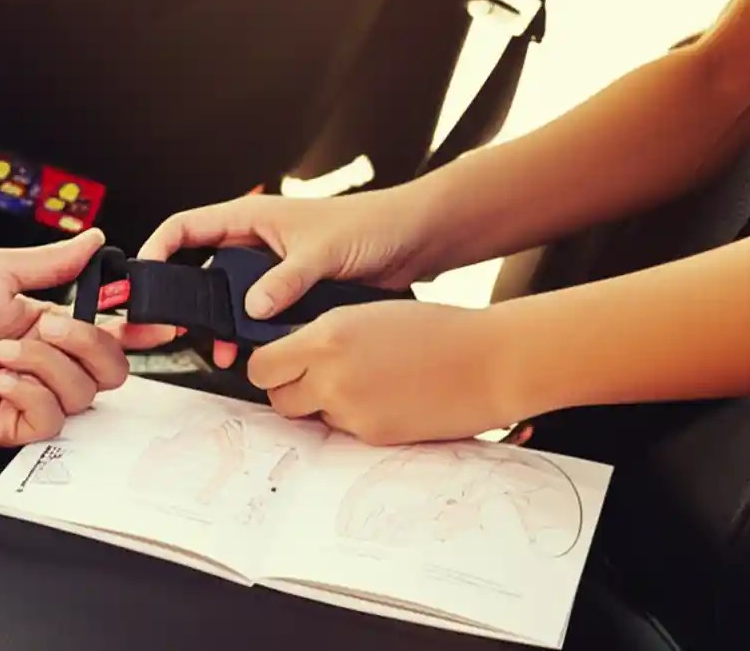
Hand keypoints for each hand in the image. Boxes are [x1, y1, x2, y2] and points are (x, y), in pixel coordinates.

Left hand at [0, 229, 128, 446]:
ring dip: (45, 366)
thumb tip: (95, 240)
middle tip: (47, 327)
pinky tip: (0, 379)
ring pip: (80, 394)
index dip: (140, 332)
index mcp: (52, 328)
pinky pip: (49, 419)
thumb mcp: (1, 269)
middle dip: (88, 345)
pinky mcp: (11, 424)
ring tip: (2, 350)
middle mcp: (48, 365)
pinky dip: (31, 394)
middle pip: (110, 371)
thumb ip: (54, 262)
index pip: (111, 336)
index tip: (159, 323)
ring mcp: (32, 396)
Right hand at [127, 189, 436, 363]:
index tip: (143, 279)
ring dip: (223, 326)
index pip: (184, 228)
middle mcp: (253, 243)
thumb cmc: (371, 225)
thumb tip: (252, 311)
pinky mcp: (289, 293)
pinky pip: (257, 315)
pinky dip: (251, 334)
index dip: (157, 250)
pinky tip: (254, 350)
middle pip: (200, 272)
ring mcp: (270, 270)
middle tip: (176, 330)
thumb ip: (285, 281)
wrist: (413, 240)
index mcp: (250, 218)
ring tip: (225, 351)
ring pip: (229, 300)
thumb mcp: (323, 252)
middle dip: (188, 302)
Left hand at [248, 300, 524, 445]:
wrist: (489, 361)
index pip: (261, 366)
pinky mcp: (372, 436)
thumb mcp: (365, 314)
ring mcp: (351, 411)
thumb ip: (323, 334)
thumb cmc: (436, 329)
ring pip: (310, 417)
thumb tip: (288, 351)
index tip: (278, 363)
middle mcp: (331, 376)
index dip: (268, 367)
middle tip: (315, 377)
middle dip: (290, 389)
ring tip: (361, 383)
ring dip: (322, 405)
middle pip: (277, 398)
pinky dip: (356, 418)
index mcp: (327, 336)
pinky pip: (344, 430)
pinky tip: (386, 398)